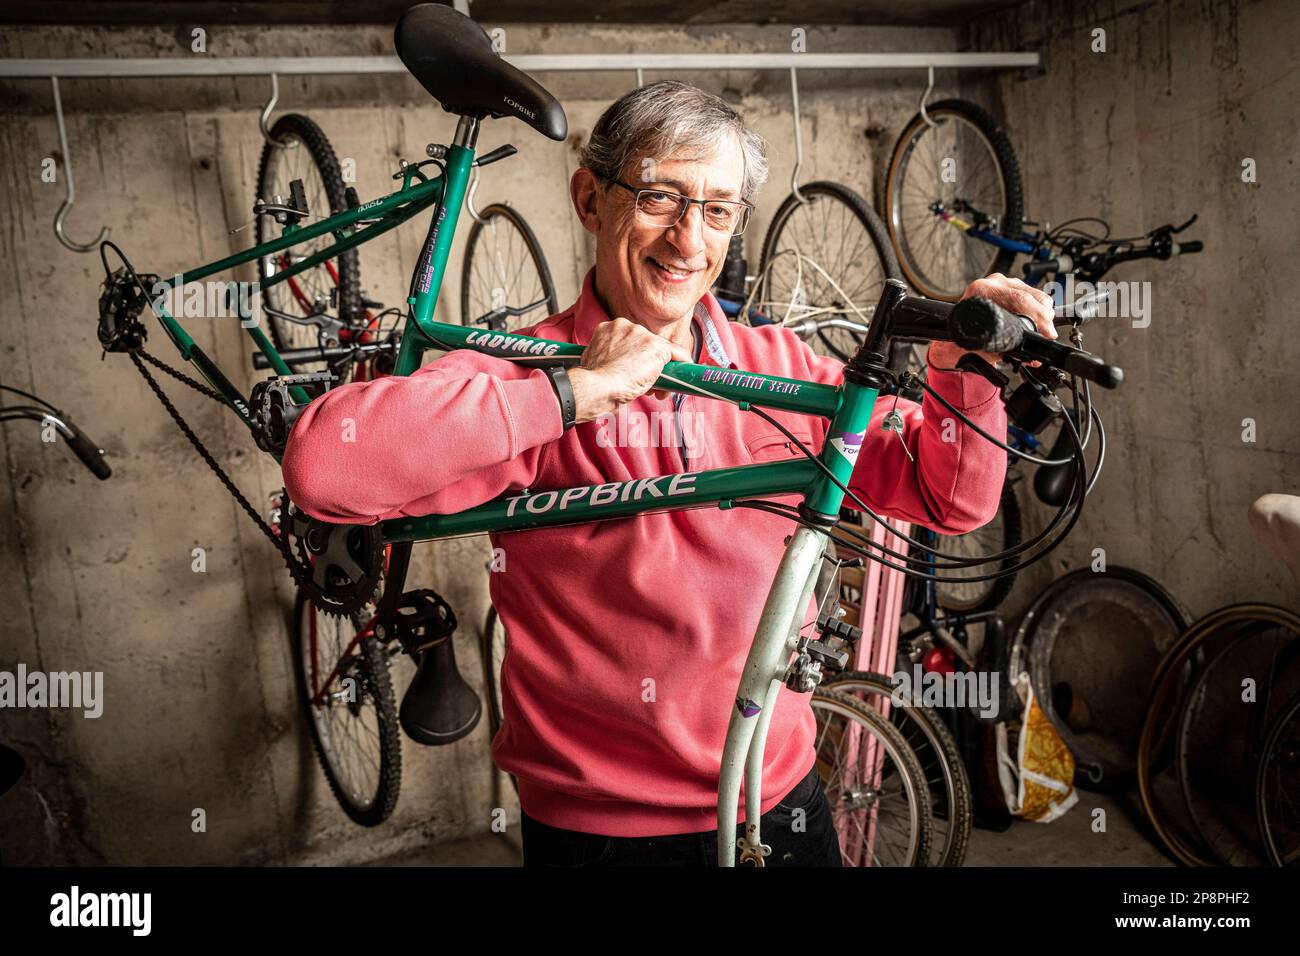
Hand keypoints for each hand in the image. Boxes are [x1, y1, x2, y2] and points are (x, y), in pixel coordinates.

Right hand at [567, 317, 693, 422]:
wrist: (596, 387)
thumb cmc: (592, 382)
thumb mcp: (595, 362)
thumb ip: (609, 359)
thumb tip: (618, 370)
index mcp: (608, 329)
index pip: (630, 341)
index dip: (634, 358)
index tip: (634, 371)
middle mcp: (626, 326)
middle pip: (645, 344)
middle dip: (648, 364)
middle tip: (646, 384)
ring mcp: (642, 335)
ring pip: (660, 350)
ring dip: (660, 368)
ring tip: (656, 387)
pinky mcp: (656, 346)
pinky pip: (677, 353)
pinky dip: (682, 361)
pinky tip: (683, 371)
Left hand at [927, 273, 1057, 370]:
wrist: (952, 336)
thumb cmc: (962, 340)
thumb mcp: (982, 346)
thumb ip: (1006, 351)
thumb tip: (1033, 357)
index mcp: (981, 290)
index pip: (1018, 299)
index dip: (1037, 316)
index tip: (1047, 332)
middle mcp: (992, 282)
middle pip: (1030, 295)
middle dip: (1044, 317)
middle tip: (1048, 335)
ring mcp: (1002, 281)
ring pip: (1035, 294)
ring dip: (1044, 313)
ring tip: (1044, 330)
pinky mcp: (1010, 285)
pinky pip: (1033, 294)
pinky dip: (1040, 308)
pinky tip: (1039, 321)